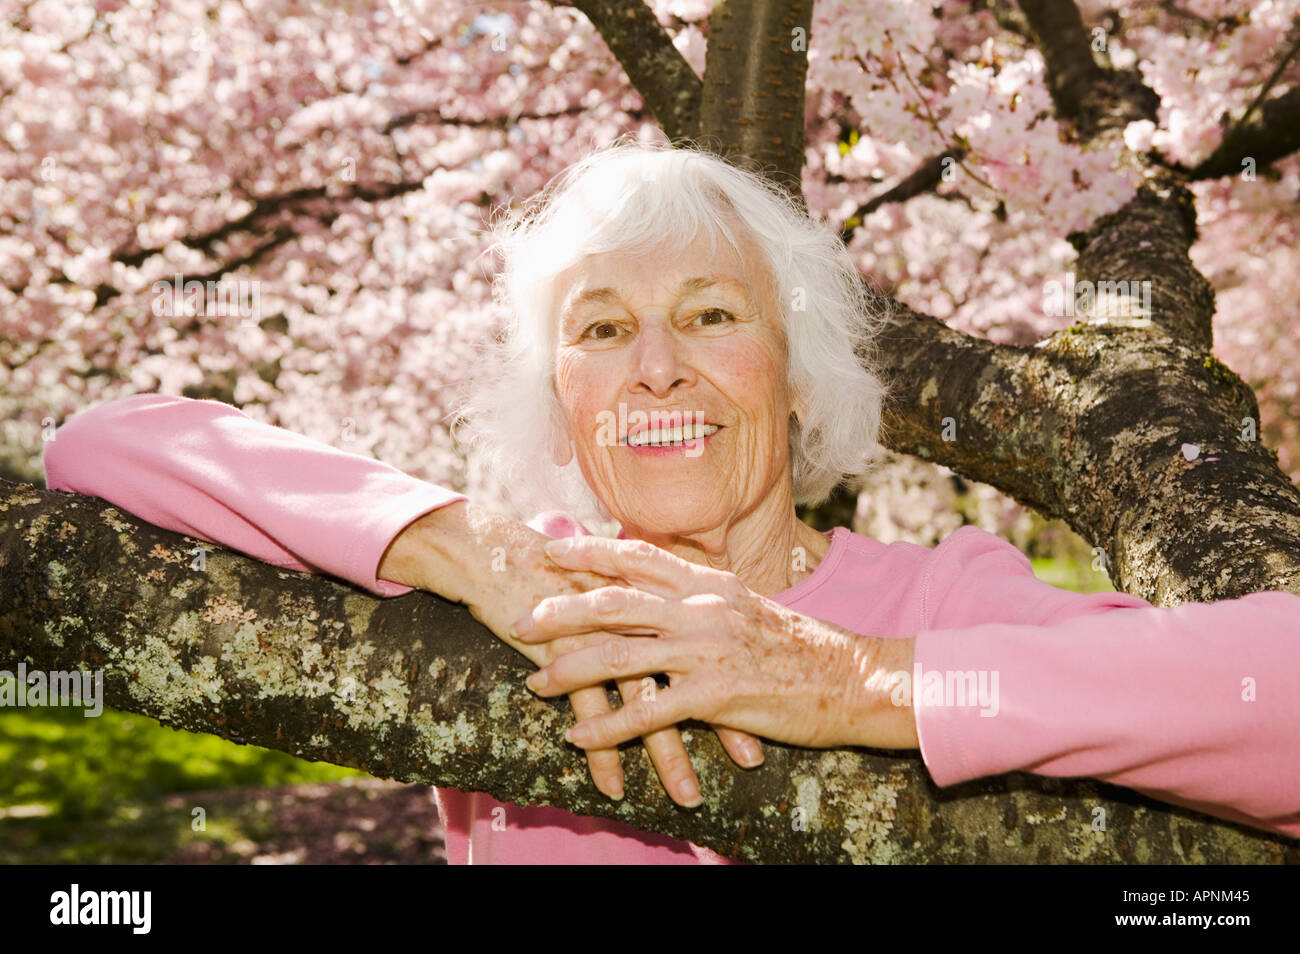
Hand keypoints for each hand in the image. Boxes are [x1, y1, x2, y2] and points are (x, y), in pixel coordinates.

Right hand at [377, 502, 737, 805]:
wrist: (495, 553)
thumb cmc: (558, 570)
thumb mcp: (617, 578)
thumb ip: (653, 598)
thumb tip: (687, 620)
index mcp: (655, 591)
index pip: (712, 639)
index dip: (743, 674)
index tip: (774, 709)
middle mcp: (636, 611)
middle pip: (690, 672)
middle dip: (724, 719)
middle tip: (753, 758)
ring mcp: (600, 633)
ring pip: (645, 700)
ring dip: (668, 753)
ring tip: (689, 796)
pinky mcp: (560, 651)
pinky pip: (589, 710)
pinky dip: (603, 752)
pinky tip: (615, 788)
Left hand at [513, 535, 918, 751]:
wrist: (853, 679)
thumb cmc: (799, 648)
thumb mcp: (748, 608)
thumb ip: (702, 600)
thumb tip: (663, 594)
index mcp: (710, 582)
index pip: (638, 555)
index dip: (589, 551)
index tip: (550, 548)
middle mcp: (703, 608)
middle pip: (614, 601)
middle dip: (560, 609)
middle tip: (519, 618)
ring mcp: (709, 651)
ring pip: (621, 655)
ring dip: (570, 670)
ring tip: (534, 681)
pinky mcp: (717, 696)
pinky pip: (648, 712)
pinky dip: (608, 725)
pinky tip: (578, 734)